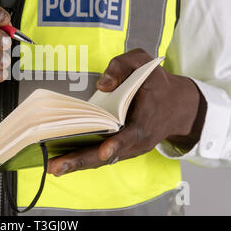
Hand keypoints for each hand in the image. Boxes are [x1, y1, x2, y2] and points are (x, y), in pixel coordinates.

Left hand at [47, 49, 205, 175]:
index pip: (132, 133)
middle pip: (109, 154)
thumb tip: (102, 85)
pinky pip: (102, 156)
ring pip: (103, 159)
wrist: (176, 105)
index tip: (105, 152)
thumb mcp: (143, 62)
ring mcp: (130, 147)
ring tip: (54, 168)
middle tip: (56, 168)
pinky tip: (63, 162)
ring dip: (78, 164)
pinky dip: (84, 159)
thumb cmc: (156, 83)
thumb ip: (122, 66)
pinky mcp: (123, 149)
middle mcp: (138, 139)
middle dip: (82, 161)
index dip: (118, 144)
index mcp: (146, 118)